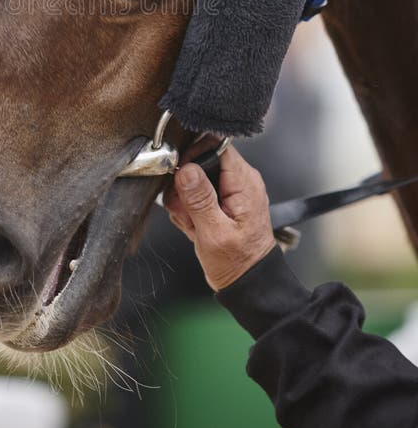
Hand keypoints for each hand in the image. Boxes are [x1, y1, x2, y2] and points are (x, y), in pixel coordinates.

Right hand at [164, 143, 275, 290]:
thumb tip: (186, 170)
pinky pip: (195, 194)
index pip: (215, 144)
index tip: (179, 176)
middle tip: (186, 211)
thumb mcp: (214, 233)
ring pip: (192, 179)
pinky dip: (188, 210)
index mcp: (243, 181)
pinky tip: (194, 226)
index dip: (192, 155)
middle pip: (199, 161)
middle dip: (184, 186)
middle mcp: (238, 180)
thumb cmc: (239, 263)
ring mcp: (229, 190)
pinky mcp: (220, 200)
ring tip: (192, 223)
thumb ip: (200, 199)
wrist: (248, 283)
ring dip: (184, 202)